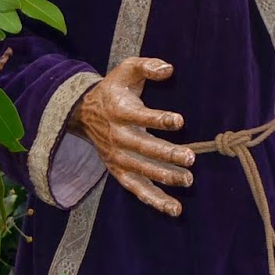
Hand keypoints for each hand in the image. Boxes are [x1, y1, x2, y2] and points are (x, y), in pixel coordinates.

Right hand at [69, 57, 193, 216]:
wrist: (84, 112)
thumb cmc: (114, 89)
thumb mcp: (126, 70)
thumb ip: (147, 66)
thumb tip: (168, 69)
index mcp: (118, 111)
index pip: (138, 116)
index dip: (158, 119)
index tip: (178, 121)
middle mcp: (116, 136)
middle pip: (141, 147)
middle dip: (165, 154)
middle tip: (190, 158)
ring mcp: (117, 157)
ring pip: (139, 171)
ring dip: (163, 177)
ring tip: (187, 180)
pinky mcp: (119, 171)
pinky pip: (136, 188)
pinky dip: (153, 200)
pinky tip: (175, 208)